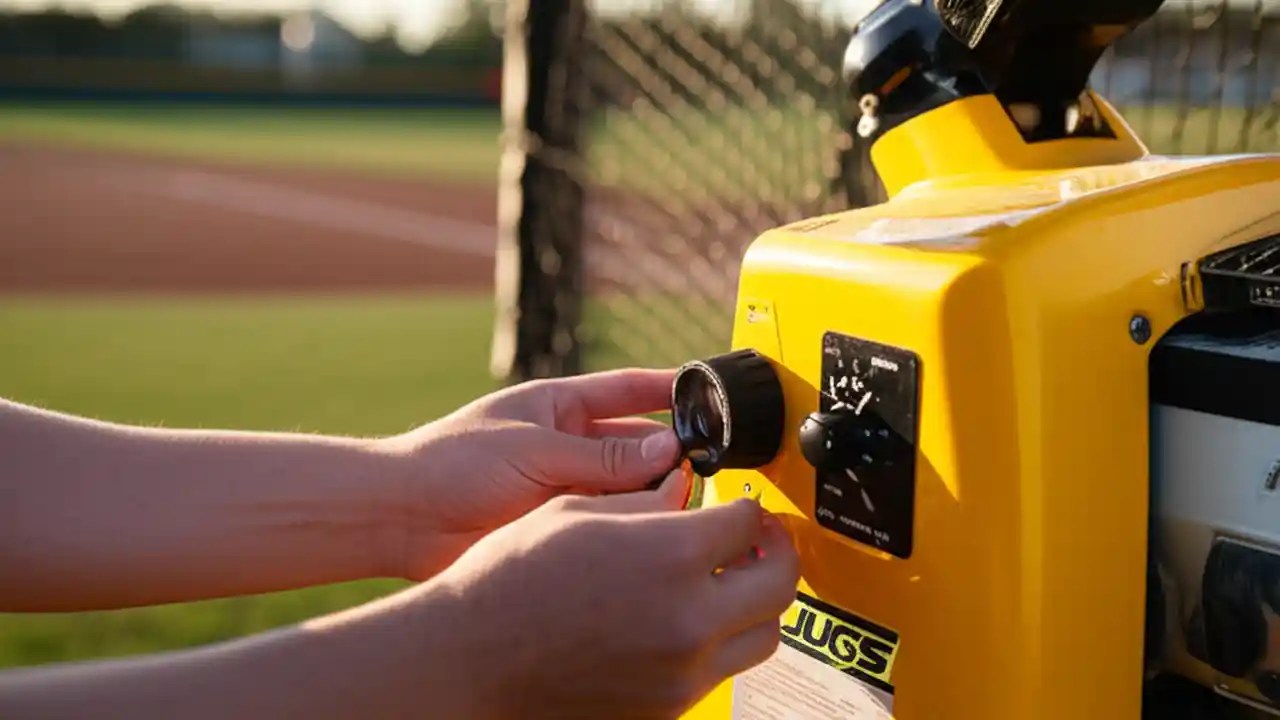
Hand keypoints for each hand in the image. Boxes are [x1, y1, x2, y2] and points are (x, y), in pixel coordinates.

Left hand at [381, 369, 682, 579]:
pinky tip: (652, 533)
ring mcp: (563, 488)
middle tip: (705, 464)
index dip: (667, 389)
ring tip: (682, 501)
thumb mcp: (535, 448)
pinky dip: (630, 527)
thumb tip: (669, 448)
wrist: (401, 519)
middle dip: (668, 451)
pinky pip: (607, 524)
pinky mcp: (557, 527)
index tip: (708, 391)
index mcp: (557, 406)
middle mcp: (565, 446)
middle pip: (634, 443)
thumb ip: (604, 455)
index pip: (626, 390)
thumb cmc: (452, 464)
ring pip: (626, 488)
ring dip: (652, 493)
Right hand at [429, 470, 800, 719]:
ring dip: (755, 603)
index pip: (749, 522)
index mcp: (672, 556)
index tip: (738, 506)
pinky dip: (718, 643)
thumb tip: (683, 493)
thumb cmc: (509, 583)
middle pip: (779, 582)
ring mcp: (683, 672)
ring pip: (763, 635)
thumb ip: (646, 503)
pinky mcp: (668, 707)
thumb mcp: (577, 513)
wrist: (470, 661)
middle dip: (773, 552)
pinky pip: (721, 671)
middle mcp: (690, 619)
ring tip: (728, 583)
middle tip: (756, 540)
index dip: (746, 505)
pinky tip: (685, 621)